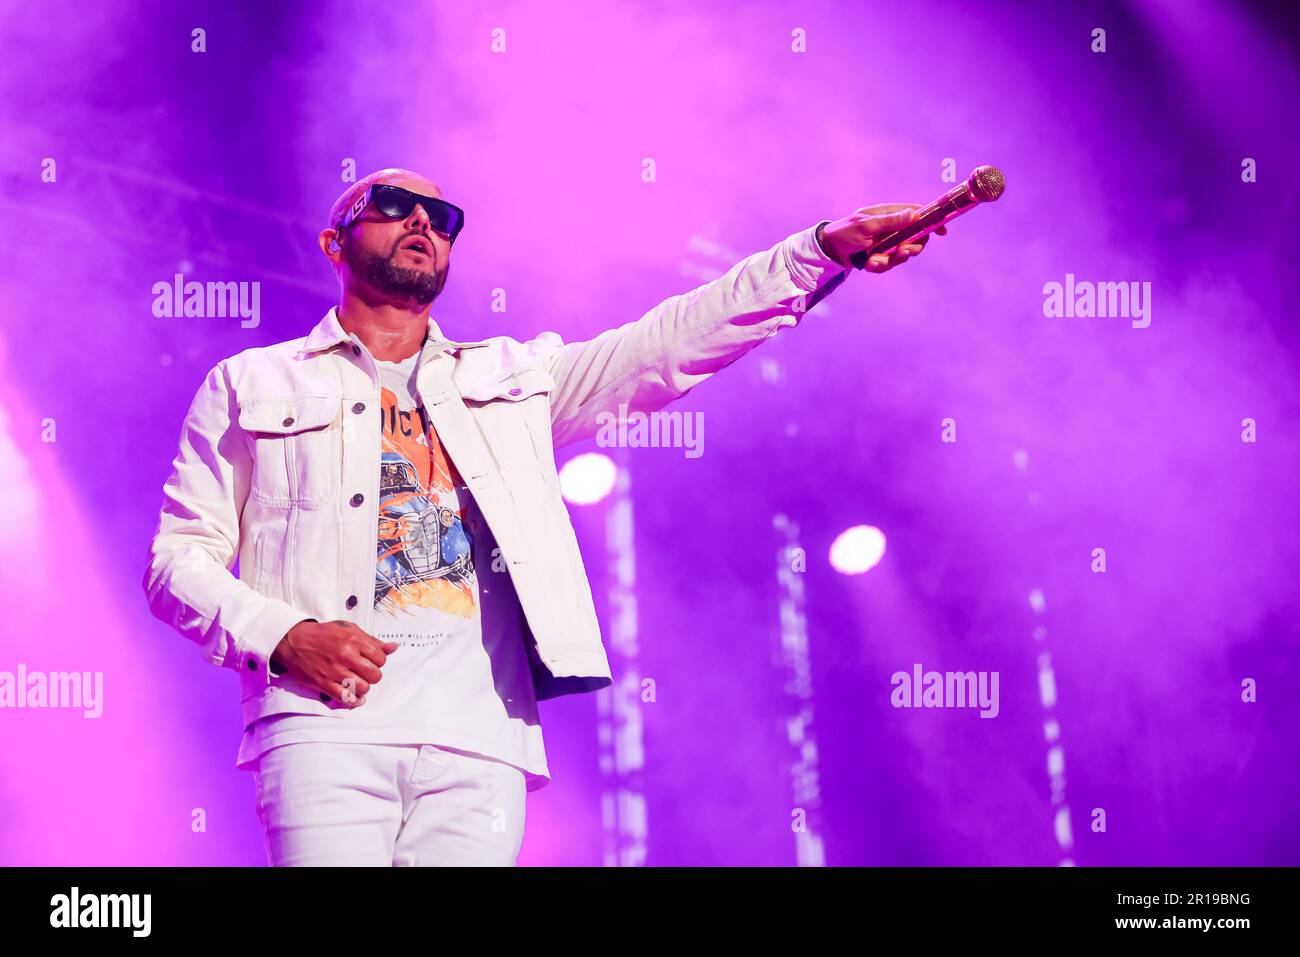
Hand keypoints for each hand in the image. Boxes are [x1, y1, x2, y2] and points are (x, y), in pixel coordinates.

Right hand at [271, 620, 398, 706]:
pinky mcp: (324, 683)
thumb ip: (372, 640)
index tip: (372, 661)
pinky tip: (355, 697)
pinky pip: (345, 698)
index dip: (379, 661)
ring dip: (363, 688)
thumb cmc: (324, 635)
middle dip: (373, 675)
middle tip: (366, 673)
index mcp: (354, 640)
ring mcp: (334, 671)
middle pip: (374, 675)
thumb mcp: (349, 630)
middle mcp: (346, 656)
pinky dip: (353, 700)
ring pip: (362, 688)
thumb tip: (393, 647)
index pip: (380, 657)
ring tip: (358, 682)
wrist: (294, 640)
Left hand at [819, 204, 946, 272]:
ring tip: (874, 261)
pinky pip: (889, 265)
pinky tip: (868, 265)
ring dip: (890, 261)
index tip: (942, 232)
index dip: (931, 221)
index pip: (917, 214)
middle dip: (910, 248)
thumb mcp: (867, 225)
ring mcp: (887, 243)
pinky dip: (879, 267)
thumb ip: (891, 221)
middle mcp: (892, 228)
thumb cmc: (845, 232)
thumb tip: (914, 214)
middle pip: (916, 238)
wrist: (828, 251)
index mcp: (890, 214)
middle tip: (901, 252)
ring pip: (903, 255)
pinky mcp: (881, 257)